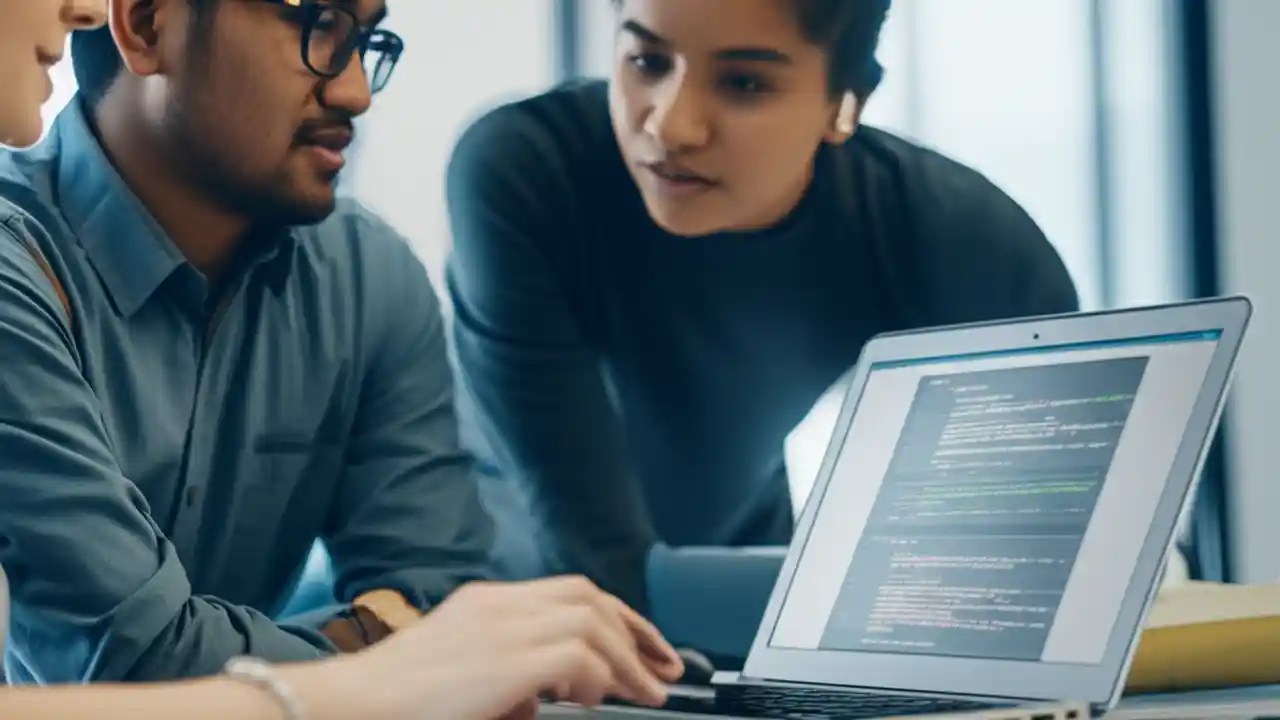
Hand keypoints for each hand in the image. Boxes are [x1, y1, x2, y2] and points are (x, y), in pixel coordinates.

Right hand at [351, 576, 684, 719]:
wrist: (349, 707)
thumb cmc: (395, 703)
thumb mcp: (462, 680)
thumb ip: (507, 679)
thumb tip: (542, 701)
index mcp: (486, 603)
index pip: (569, 592)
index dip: (615, 616)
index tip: (643, 647)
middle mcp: (498, 604)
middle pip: (589, 596)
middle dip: (637, 629)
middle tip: (666, 666)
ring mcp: (502, 627)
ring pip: (593, 621)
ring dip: (628, 658)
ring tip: (647, 691)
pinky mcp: (507, 659)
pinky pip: (580, 657)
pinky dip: (601, 677)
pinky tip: (599, 701)